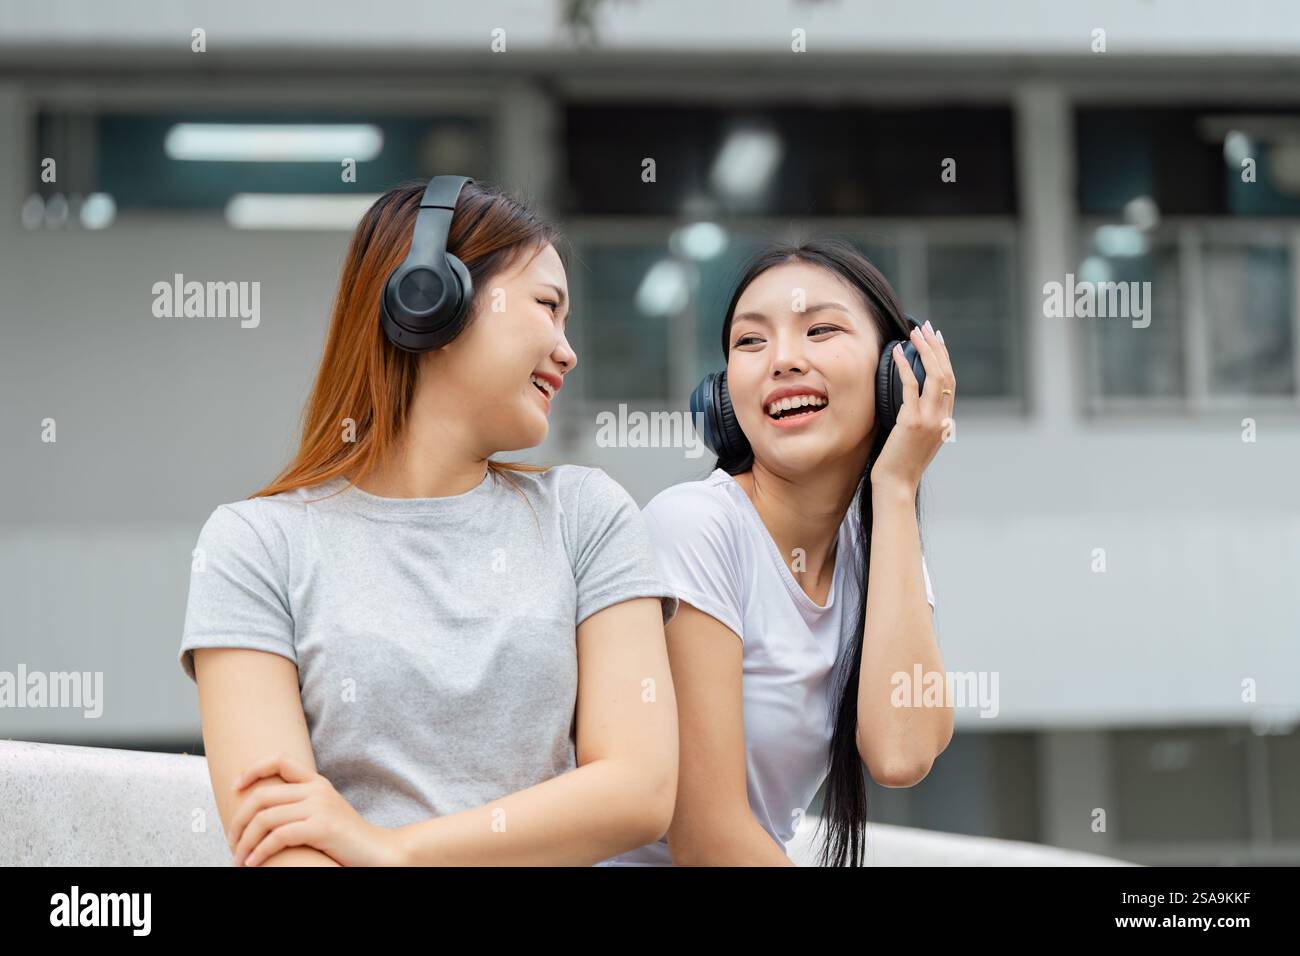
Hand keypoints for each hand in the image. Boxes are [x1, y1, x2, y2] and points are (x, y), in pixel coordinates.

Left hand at [227, 753, 404, 866]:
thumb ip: (301, 806)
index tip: (234, 788)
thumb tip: (263, 813)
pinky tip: (254, 863)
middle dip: (238, 820)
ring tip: (239, 858)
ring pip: (265, 819)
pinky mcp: (321, 828)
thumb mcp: (324, 813)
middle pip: (262, 796)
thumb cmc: (347, 839)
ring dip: (245, 842)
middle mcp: (317, 790)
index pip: (279, 760)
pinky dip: (259, 852)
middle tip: (231, 840)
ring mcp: (320, 807)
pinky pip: (277, 837)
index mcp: (317, 783)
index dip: (252, 770)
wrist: (379, 852)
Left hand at [870, 320, 955, 493]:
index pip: (950, 381)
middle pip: (945, 373)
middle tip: (927, 327)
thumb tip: (910, 401)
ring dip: (925, 350)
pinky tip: (897, 352)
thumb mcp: (917, 439)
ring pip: (934, 376)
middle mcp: (942, 417)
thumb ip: (920, 420)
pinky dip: (905, 366)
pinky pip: (910, 386)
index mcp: (945, 420)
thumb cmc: (899, 464)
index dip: (944, 358)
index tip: (937, 339)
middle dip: (937, 347)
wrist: (897, 485)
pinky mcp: (912, 422)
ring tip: (914, 332)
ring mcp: (930, 419)